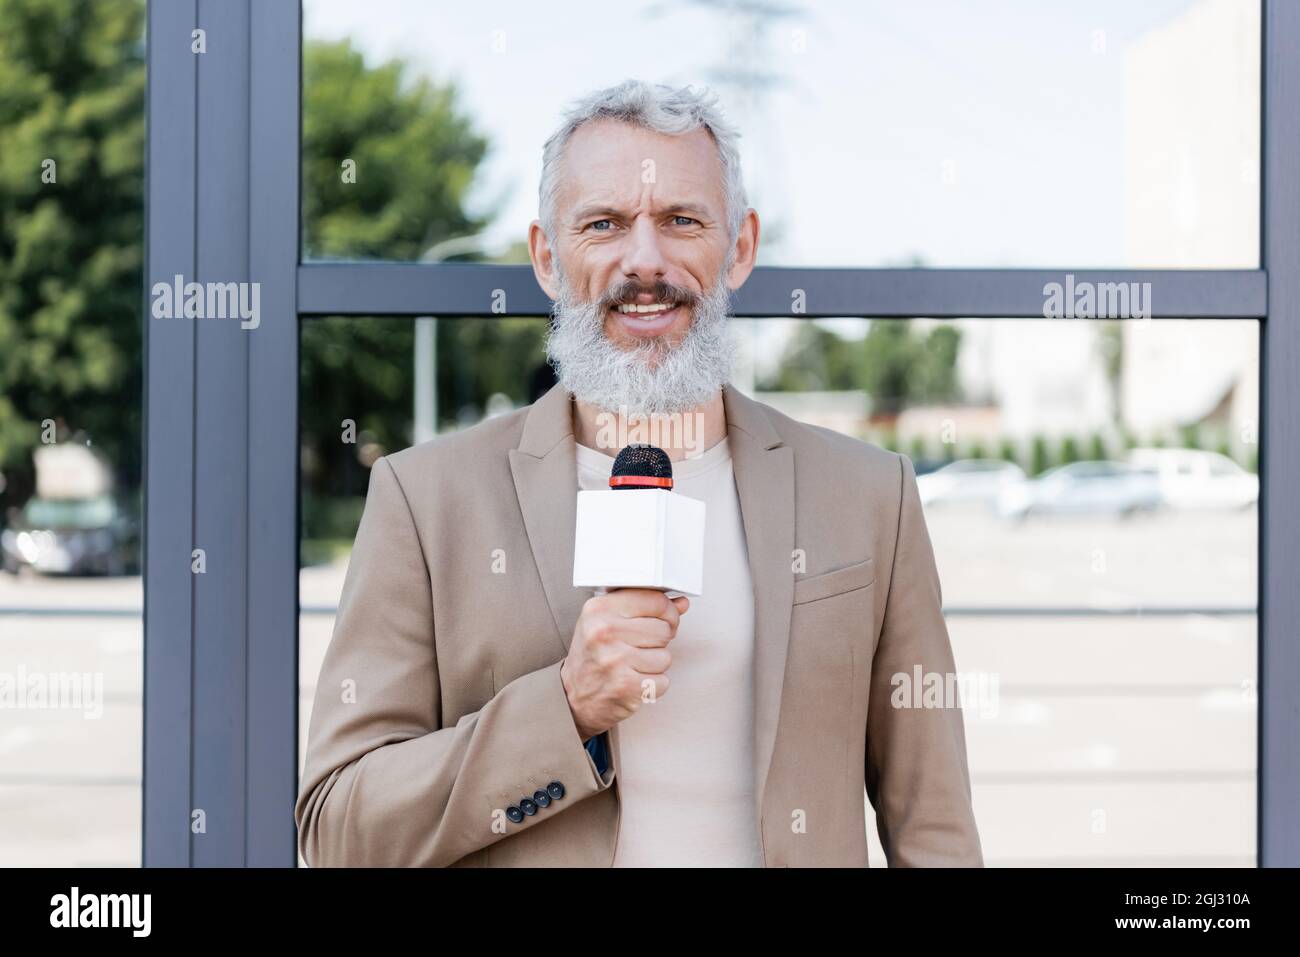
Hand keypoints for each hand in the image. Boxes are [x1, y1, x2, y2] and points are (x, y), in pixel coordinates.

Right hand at [560, 588, 688, 739]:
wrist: (572, 697)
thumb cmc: (592, 656)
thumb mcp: (608, 621)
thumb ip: (644, 607)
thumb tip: (681, 603)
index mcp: (599, 609)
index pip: (656, 600)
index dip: (667, 611)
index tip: (664, 618)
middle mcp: (604, 632)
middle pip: (665, 629)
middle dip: (659, 640)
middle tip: (639, 647)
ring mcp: (615, 660)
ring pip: (666, 656)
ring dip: (655, 664)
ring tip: (632, 665)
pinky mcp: (626, 687)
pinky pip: (663, 680)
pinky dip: (653, 684)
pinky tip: (634, 681)